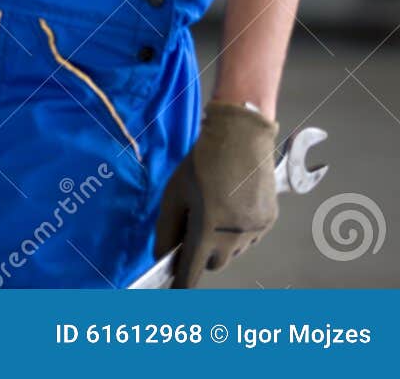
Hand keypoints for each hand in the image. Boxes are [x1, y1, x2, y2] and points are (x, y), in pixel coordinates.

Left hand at [155, 101, 279, 287]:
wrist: (241, 137)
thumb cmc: (201, 163)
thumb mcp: (174, 193)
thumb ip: (167, 227)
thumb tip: (160, 255)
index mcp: (207, 227)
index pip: (193, 268)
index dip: (182, 283)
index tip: (175, 292)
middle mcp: (235, 234)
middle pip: (214, 263)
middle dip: (200, 255)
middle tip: (192, 232)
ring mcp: (255, 229)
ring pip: (233, 251)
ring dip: (220, 243)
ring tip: (213, 210)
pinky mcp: (269, 220)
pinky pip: (249, 238)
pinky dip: (237, 232)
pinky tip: (231, 206)